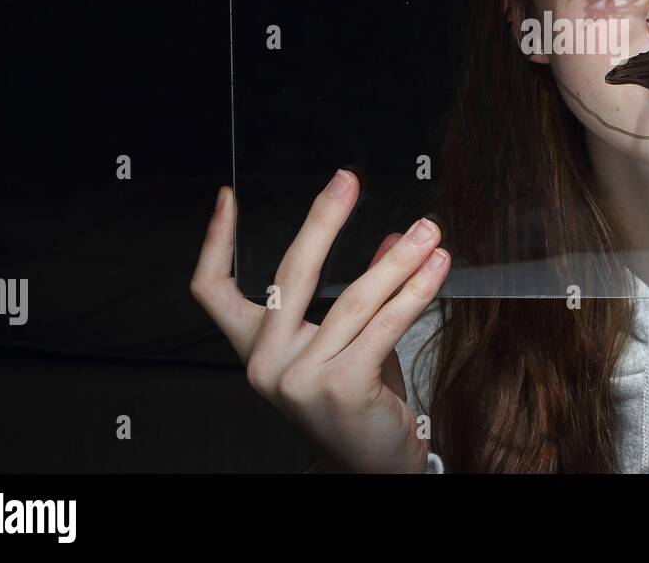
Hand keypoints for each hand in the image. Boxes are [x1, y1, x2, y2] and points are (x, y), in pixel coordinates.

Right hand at [190, 169, 450, 472]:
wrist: (376, 467)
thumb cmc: (361, 405)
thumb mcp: (355, 341)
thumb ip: (367, 292)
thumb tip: (394, 237)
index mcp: (256, 349)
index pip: (211, 291)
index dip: (214, 241)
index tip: (227, 197)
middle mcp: (266, 363)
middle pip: (291, 274)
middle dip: (322, 220)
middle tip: (348, 181)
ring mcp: (298, 378)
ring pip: (353, 299)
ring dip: (397, 258)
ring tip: (427, 230)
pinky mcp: (339, 387)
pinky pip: (384, 325)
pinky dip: (414, 291)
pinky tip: (437, 268)